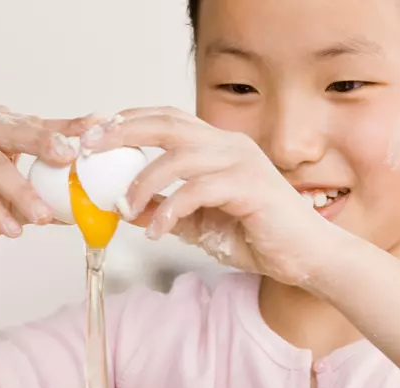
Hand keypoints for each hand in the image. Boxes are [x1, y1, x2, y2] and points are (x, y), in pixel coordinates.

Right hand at [0, 102, 95, 258]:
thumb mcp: (14, 199)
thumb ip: (44, 195)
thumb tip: (85, 206)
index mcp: (1, 123)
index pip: (41, 124)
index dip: (70, 126)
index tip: (100, 125)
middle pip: (18, 131)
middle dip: (47, 144)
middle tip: (69, 158)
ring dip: (22, 193)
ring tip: (43, 217)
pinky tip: (10, 228)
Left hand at [81, 107, 340, 286]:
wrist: (308, 257)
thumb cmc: (263, 237)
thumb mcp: (203, 225)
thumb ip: (169, 212)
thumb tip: (128, 208)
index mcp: (220, 147)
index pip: (168, 119)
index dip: (130, 121)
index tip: (95, 136)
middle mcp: (231, 146)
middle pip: (168, 124)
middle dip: (123, 132)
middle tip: (91, 148)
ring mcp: (242, 163)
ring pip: (178, 156)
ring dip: (143, 181)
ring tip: (125, 207)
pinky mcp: (250, 187)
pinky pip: (197, 191)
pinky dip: (170, 210)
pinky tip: (156, 231)